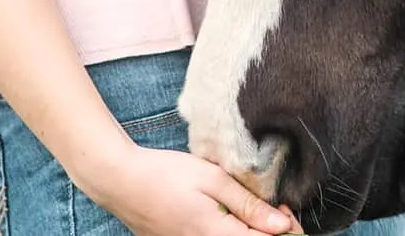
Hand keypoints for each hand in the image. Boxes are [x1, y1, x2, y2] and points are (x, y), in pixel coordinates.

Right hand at [81, 142, 301, 234]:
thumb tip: (281, 226)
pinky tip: (226, 216)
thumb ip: (247, 204)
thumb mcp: (211, 179)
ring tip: (249, 211)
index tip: (284, 208)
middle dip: (267, 232)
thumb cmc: (165, 174)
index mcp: (215, 235)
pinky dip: (227, 233)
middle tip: (273, 210)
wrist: (120, 181)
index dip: (283, 229)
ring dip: (248, 233)